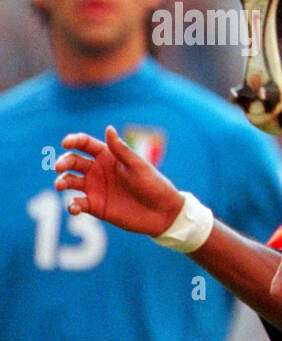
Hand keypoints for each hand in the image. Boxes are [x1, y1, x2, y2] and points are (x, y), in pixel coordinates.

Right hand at [54, 126, 184, 235]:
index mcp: (108, 156)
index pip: (85, 144)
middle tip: (60, 167)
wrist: (162, 212)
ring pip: (69, 181)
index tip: (65, 143)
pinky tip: (76, 207)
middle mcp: (98, 170)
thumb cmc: (153, 185)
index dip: (73, 140)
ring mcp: (94, 188)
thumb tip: (108, 128)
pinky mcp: (95, 206)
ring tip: (61, 185)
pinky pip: (76, 204)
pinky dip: (72, 206)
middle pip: (72, 161)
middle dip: (63, 162)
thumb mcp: (138, 166)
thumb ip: (121, 150)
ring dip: (62, 182)